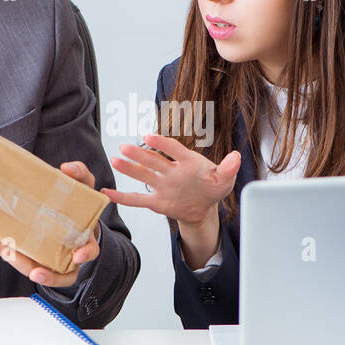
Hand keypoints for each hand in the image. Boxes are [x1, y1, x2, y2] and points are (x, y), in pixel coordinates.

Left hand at [0, 160, 100, 288]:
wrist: (60, 208)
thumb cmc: (73, 201)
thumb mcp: (81, 185)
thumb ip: (79, 174)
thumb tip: (67, 168)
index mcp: (84, 239)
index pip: (90, 250)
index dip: (86, 254)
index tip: (78, 256)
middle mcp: (67, 255)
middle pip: (58, 274)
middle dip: (48, 275)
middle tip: (35, 272)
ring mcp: (48, 260)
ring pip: (36, 270)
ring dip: (18, 262)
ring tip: (0, 245)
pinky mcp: (30, 257)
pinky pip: (19, 259)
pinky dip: (4, 250)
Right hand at [102, 134, 239, 224]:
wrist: (204, 207)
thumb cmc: (212, 188)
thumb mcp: (224, 180)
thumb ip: (229, 168)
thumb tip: (236, 157)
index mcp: (187, 162)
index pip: (173, 150)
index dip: (162, 143)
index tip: (149, 137)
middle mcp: (171, 171)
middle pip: (153, 161)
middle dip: (139, 154)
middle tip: (125, 147)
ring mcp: (162, 186)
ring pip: (143, 176)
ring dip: (129, 168)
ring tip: (115, 159)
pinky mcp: (156, 201)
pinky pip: (137, 199)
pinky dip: (123, 197)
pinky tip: (108, 192)